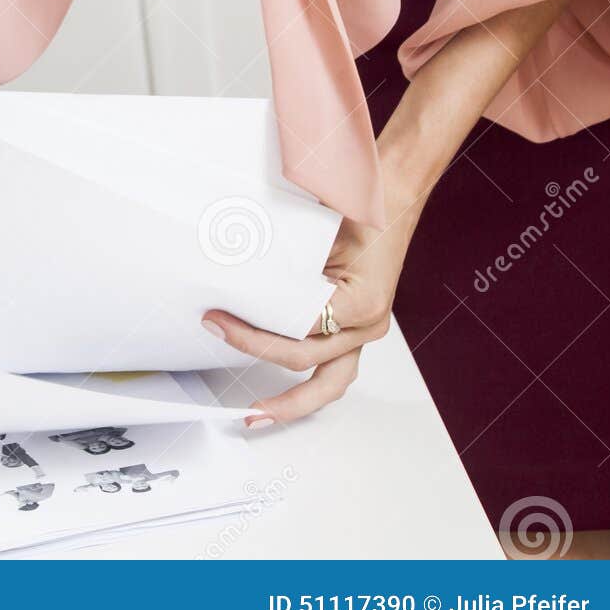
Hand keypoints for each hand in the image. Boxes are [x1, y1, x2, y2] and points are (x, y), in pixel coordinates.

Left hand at [202, 193, 422, 430]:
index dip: (254, 330)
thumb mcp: (320, 228)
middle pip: (306, 359)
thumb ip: (287, 257)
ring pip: (330, 382)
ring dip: (293, 402)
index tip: (218, 317)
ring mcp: (365, 329)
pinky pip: (333, 366)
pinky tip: (282, 391)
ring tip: (257, 415)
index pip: (299, 330)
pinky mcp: (356, 326)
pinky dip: (306, 380)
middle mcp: (367, 324)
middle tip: (218, 333)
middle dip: (256, 351)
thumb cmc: (362, 203)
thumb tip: (237, 277)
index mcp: (361, 302)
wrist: (391, 193)